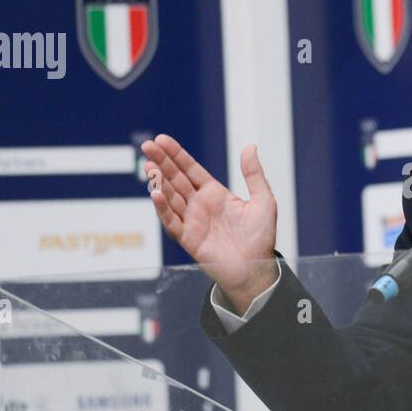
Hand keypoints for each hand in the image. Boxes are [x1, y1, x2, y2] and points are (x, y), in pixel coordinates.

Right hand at [141, 135, 277, 313]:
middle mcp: (200, 205)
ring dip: (159, 181)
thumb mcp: (263, 201)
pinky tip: (156, 194)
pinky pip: (171, 221)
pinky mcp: (188, 238)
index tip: (162, 140)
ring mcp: (192, 221)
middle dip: (162, 162)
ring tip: (149, 165)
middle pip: (176, 179)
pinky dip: (163, 208)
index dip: (177, 155)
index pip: (191, 170)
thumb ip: (254, 175)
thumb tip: (250, 147)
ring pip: (170, 197)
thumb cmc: (261, 238)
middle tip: (148, 146)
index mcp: (215, 193)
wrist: (256, 269)